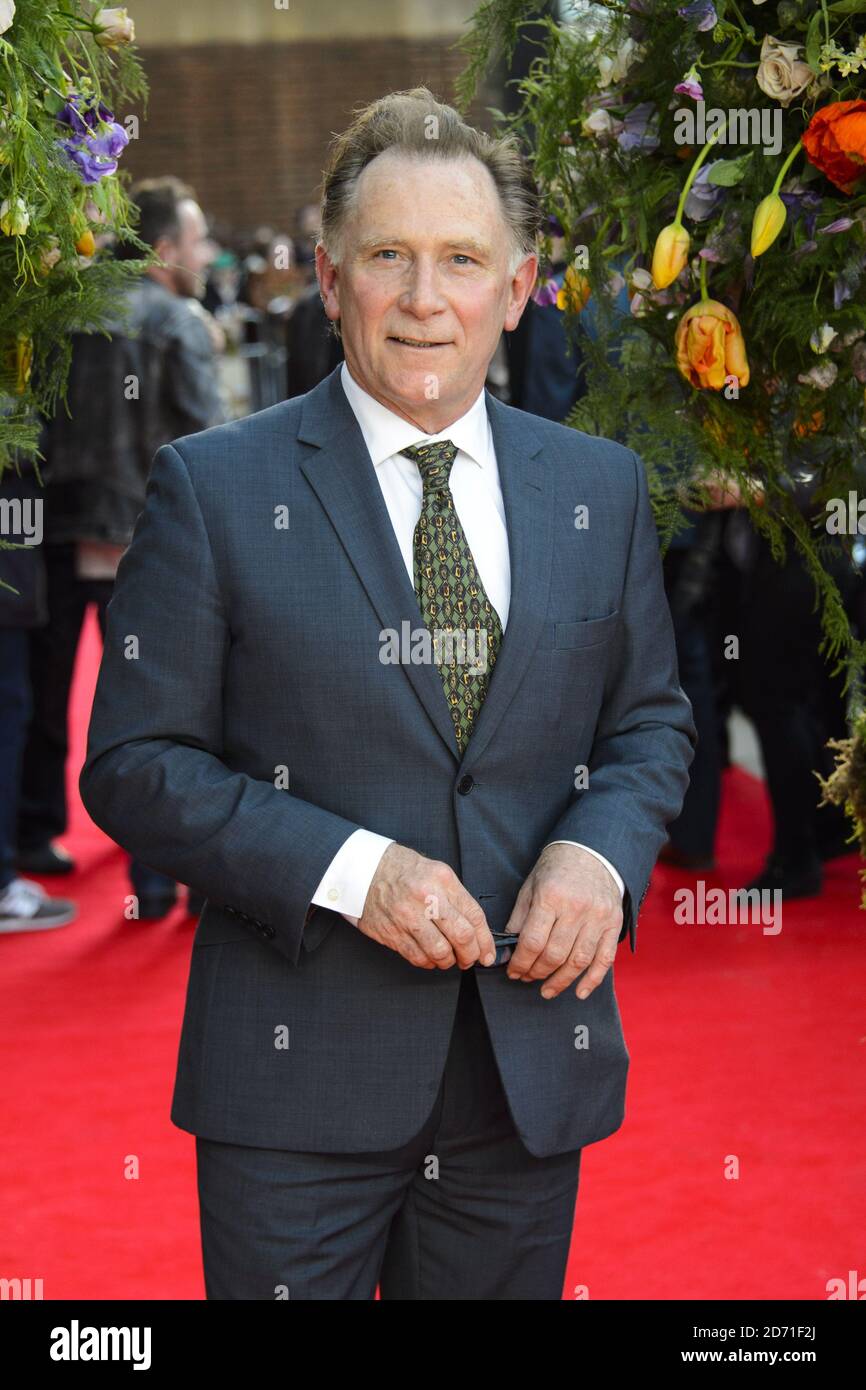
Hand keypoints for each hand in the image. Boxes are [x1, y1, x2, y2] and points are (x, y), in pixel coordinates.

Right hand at [356, 844, 496, 969]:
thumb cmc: (402, 870)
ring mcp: (407, 917)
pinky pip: (418, 957)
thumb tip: (476, 929)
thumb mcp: (436, 871)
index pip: (474, 916)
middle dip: (471, 955)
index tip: (488, 953)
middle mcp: (426, 898)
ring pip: (440, 952)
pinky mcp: (392, 933)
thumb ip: (456, 898)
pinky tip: (430, 957)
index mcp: (441, 880)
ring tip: (449, 958)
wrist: (363, 870)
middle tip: (471, 959)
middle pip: (461, 937)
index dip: (485, 940)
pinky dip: (429, 963)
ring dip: (449, 961)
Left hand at [504, 844, 621, 999]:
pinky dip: (592, 980)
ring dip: (560, 981)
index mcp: (551, 897)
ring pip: (578, 961)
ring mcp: (598, 917)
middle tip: (526, 978)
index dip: (520, 962)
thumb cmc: (556, 869)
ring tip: (546, 990)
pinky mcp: (614, 924)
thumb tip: (508, 950)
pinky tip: (579, 993)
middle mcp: (576, 909)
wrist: (592, 851)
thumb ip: (520, 918)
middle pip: (554, 955)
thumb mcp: (531, 887)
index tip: (513, 971)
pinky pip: (605, 959)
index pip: (533, 941)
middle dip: (536, 972)